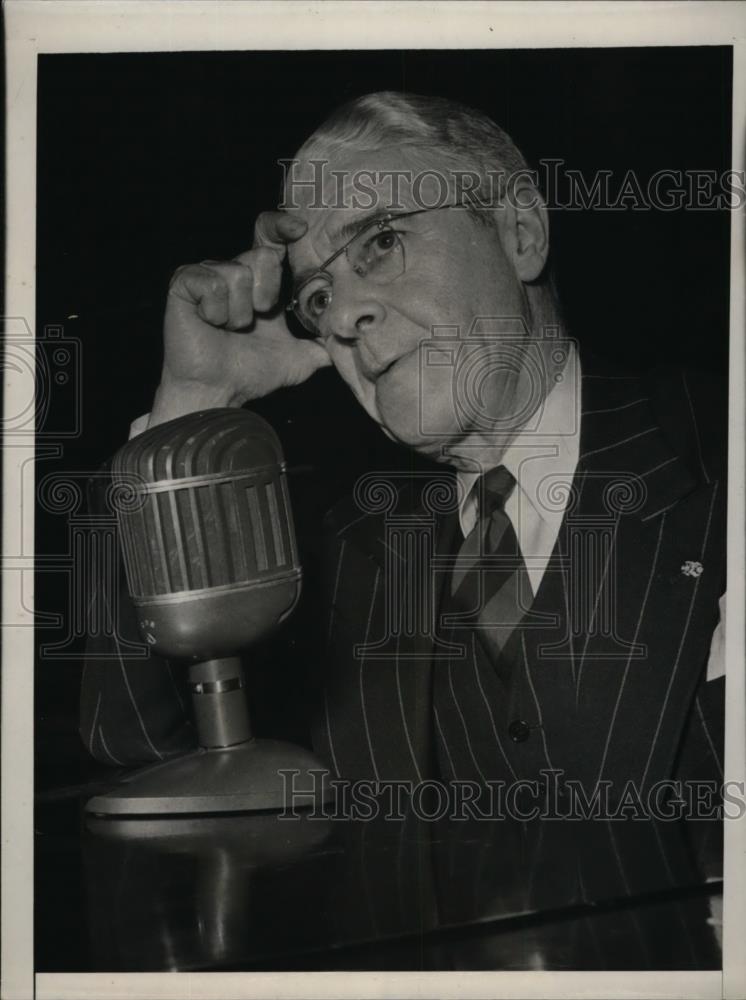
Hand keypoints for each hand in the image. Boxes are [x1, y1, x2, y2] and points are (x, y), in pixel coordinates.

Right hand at [149, 212, 330, 425]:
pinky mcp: (184, 284)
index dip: (283, 226)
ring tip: (229, 330)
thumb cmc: (250, 373)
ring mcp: (208, 275)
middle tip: (254, 322)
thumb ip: (323, 347)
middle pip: (261, 254)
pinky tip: (210, 324)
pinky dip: (216, 309)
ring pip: (237, 272)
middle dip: (266, 294)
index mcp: (260, 280)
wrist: (218, 392)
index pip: (271, 236)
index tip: (300, 230)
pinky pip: (211, 282)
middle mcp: (235, 271)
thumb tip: (352, 343)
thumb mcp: (299, 360)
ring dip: (239, 312)